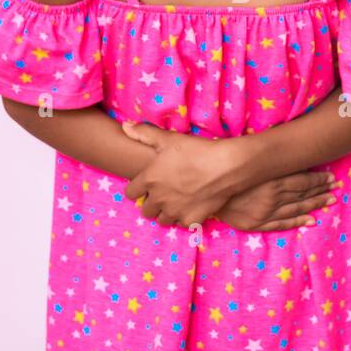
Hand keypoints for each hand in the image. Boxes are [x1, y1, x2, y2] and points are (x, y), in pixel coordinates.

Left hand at [120, 120, 244, 227]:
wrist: (225, 166)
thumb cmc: (196, 150)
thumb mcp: (169, 139)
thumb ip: (144, 133)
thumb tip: (124, 126)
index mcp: (149, 179)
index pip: (130, 193)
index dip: (137, 189)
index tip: (147, 184)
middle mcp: (158, 199)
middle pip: (145, 210)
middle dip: (152, 203)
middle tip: (163, 193)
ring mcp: (174, 212)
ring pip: (162, 220)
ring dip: (166, 212)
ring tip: (176, 202)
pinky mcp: (191, 220)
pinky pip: (182, 224)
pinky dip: (185, 217)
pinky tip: (192, 207)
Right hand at [214, 171, 341, 231]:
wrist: (204, 194)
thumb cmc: (225, 174)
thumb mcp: (248, 162)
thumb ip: (267, 161)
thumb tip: (285, 153)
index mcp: (271, 181)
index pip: (302, 181)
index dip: (318, 180)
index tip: (331, 178)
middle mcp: (272, 198)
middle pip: (303, 195)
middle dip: (321, 191)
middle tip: (336, 188)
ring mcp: (266, 212)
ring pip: (296, 209)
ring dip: (314, 205)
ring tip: (329, 201)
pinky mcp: (257, 224)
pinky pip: (282, 223)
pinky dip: (298, 222)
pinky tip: (311, 220)